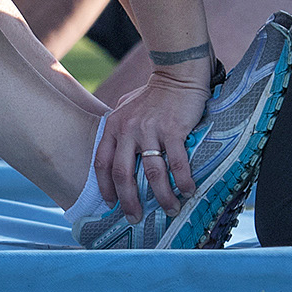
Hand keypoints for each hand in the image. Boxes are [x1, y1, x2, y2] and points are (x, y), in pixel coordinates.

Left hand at [95, 68, 208, 217]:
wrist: (177, 74)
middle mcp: (128, 131)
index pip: (102, 163)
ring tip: (170, 210)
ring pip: (152, 174)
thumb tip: (116, 150)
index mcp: (114, 127)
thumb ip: (119, 128)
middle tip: (136, 218)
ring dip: (162, 197)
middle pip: (123, 174)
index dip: (105, 187)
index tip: (110, 204)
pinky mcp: (173, 130)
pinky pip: (177, 163)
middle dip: (129, 201)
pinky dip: (183, 180)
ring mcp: (150, 131)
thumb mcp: (127, 108)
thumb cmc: (153, 94)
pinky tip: (189, 191)